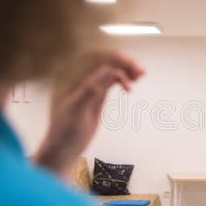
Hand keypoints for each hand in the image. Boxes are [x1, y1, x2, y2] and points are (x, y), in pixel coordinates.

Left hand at [34, 49, 144, 175]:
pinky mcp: (97, 93)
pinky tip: (131, 86)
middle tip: (141, 72)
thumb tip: (109, 71)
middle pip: (104, 60)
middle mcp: (78, 76)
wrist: (64, 148)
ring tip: (141, 75)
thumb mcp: (77, 109)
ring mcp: (88, 84)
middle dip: (123, 63)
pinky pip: (112, 79)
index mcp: (69, 75)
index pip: (93, 58)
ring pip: (110, 69)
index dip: (112, 57)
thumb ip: (91, 89)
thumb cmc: (65, 130)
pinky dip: (123, 79)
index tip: (128, 63)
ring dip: (126, 69)